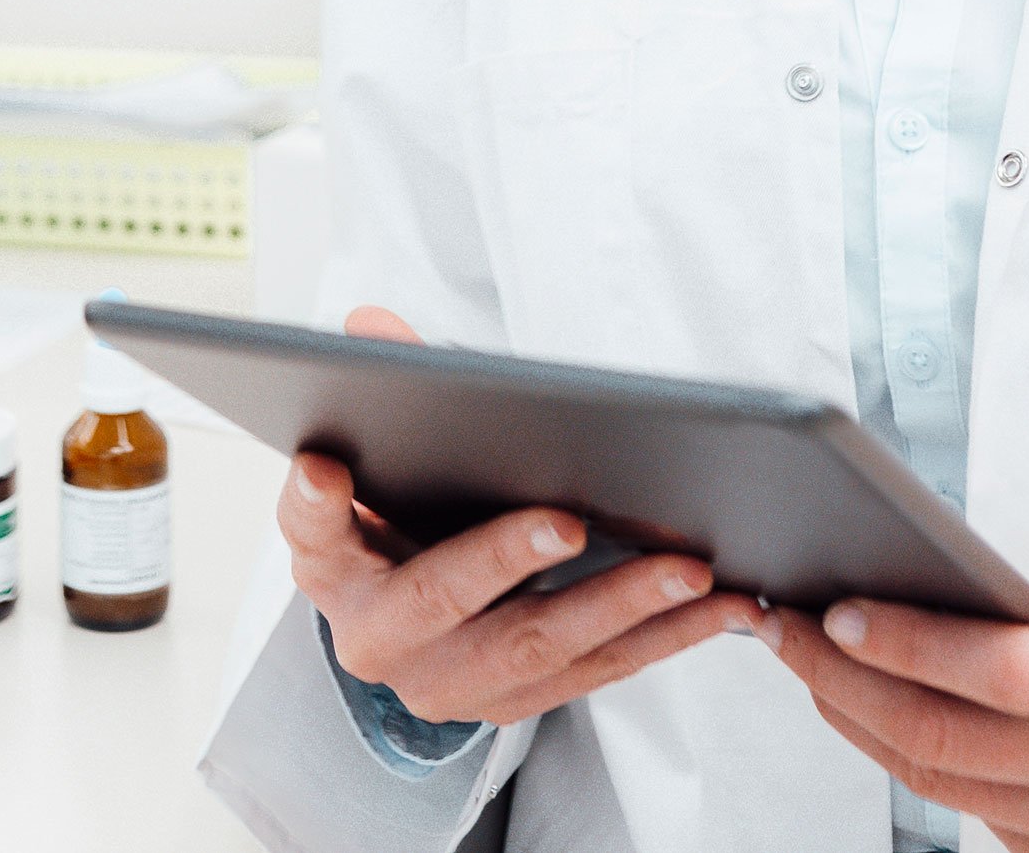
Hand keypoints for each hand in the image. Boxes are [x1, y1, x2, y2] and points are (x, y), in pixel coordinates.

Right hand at [278, 307, 768, 728]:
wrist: (403, 630)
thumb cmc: (394, 525)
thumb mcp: (372, 464)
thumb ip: (379, 388)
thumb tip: (374, 322)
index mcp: (330, 566)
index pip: (309, 528)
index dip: (312, 502)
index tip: (321, 466)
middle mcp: (378, 638)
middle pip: (441, 596)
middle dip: (507, 558)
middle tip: (568, 520)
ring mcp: (449, 684)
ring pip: (538, 646)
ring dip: (622, 607)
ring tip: (687, 568)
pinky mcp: (515, 706)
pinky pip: (596, 674)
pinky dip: (663, 641)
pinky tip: (718, 610)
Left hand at [761, 409, 1028, 852]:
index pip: (1003, 675)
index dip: (911, 647)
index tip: (837, 611)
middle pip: (951, 740)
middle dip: (847, 684)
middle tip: (783, 629)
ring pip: (946, 786)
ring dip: (860, 724)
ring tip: (804, 662)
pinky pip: (972, 815)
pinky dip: (909, 763)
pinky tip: (865, 709)